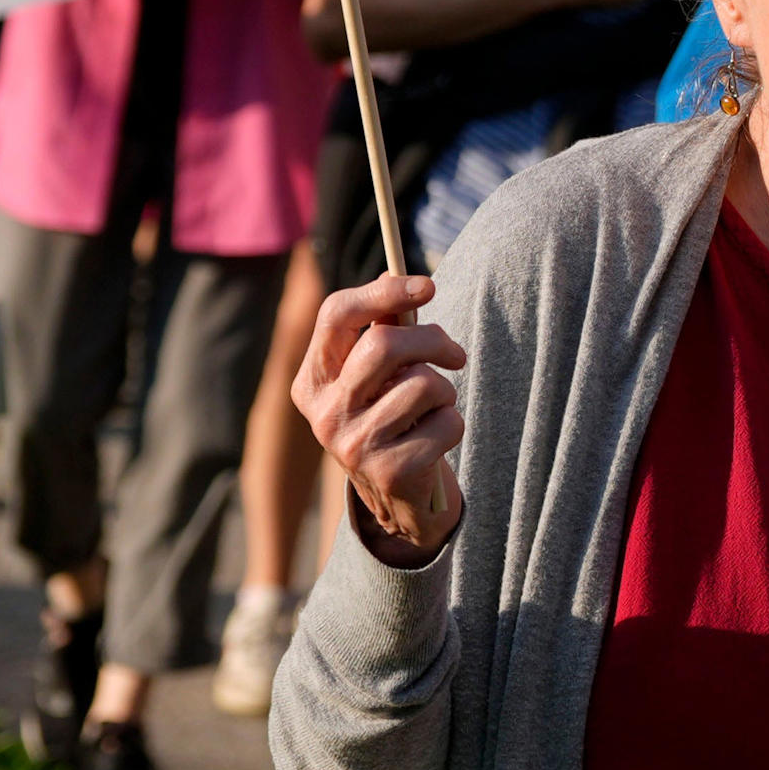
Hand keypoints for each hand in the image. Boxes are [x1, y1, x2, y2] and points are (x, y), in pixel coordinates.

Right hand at [297, 273, 466, 561]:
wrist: (397, 494)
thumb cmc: (391, 417)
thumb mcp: (379, 375)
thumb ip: (383, 328)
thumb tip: (392, 275)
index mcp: (313, 381)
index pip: (336, 316)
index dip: (385, 293)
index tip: (428, 285)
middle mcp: (324, 412)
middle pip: (383, 344)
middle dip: (433, 340)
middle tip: (455, 354)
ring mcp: (352, 445)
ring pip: (423, 384)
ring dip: (445, 390)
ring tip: (435, 407)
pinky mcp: (388, 471)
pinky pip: (445, 422)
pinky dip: (453, 424)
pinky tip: (434, 439)